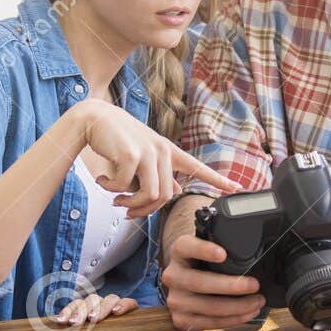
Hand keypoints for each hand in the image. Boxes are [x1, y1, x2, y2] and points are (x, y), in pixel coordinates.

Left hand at [53, 293, 137, 326]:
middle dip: (81, 311)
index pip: (76, 304)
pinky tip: (116, 312)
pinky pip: (129, 302)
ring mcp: (116, 304)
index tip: (62, 321)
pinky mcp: (131, 307)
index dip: (68, 311)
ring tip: (93, 319)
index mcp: (88, 309)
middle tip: (75, 323)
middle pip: (91, 300)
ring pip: (109, 299)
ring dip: (100, 308)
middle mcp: (101, 304)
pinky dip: (122, 305)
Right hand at [76, 100, 236, 218]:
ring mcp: (148, 151)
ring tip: (116, 201)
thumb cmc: (118, 139)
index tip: (236, 187)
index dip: (217, 179)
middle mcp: (162, 150)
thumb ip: (159, 173)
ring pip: (150, 195)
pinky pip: (124, 187)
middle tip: (127, 211)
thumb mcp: (143, 155)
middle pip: (165, 196)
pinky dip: (111, 190)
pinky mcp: (131, 155)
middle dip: (144, 210)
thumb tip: (174, 190)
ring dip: (130, 204)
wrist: (94, 119)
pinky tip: (103, 182)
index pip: (197, 167)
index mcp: (168, 151)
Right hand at [160, 233, 267, 330]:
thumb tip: (256, 246)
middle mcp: (172, 275)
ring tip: (258, 301)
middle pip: (200, 282)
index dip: (203, 250)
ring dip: (238, 306)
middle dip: (231, 286)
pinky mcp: (181, 319)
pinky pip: (210, 323)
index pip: (185, 246)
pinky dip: (233, 319)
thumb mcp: (209, 251)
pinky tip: (248, 313)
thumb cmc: (205, 265)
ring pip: (208, 307)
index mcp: (179, 252)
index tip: (223, 254)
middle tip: (254, 285)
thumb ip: (224, 246)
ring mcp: (175, 300)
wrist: (187, 288)